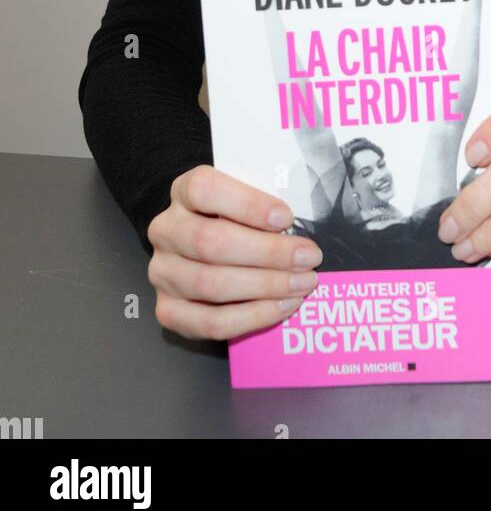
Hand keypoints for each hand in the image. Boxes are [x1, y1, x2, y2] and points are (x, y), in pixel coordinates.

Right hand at [146, 165, 322, 339]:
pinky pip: (210, 321)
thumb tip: (300, 232)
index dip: (247, 204)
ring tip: (302, 284)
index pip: (205, 189)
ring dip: (265, 286)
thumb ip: (263, 208)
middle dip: (268, 253)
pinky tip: (283, 306)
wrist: (199, 247)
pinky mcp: (168, 311)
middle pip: (211, 242)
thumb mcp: (245, 199)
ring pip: (211, 284)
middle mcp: (166, 230)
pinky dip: (252, 316)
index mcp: (183, 191)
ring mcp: (162, 272)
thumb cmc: (234, 219)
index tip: (286, 217)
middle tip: (308, 257)